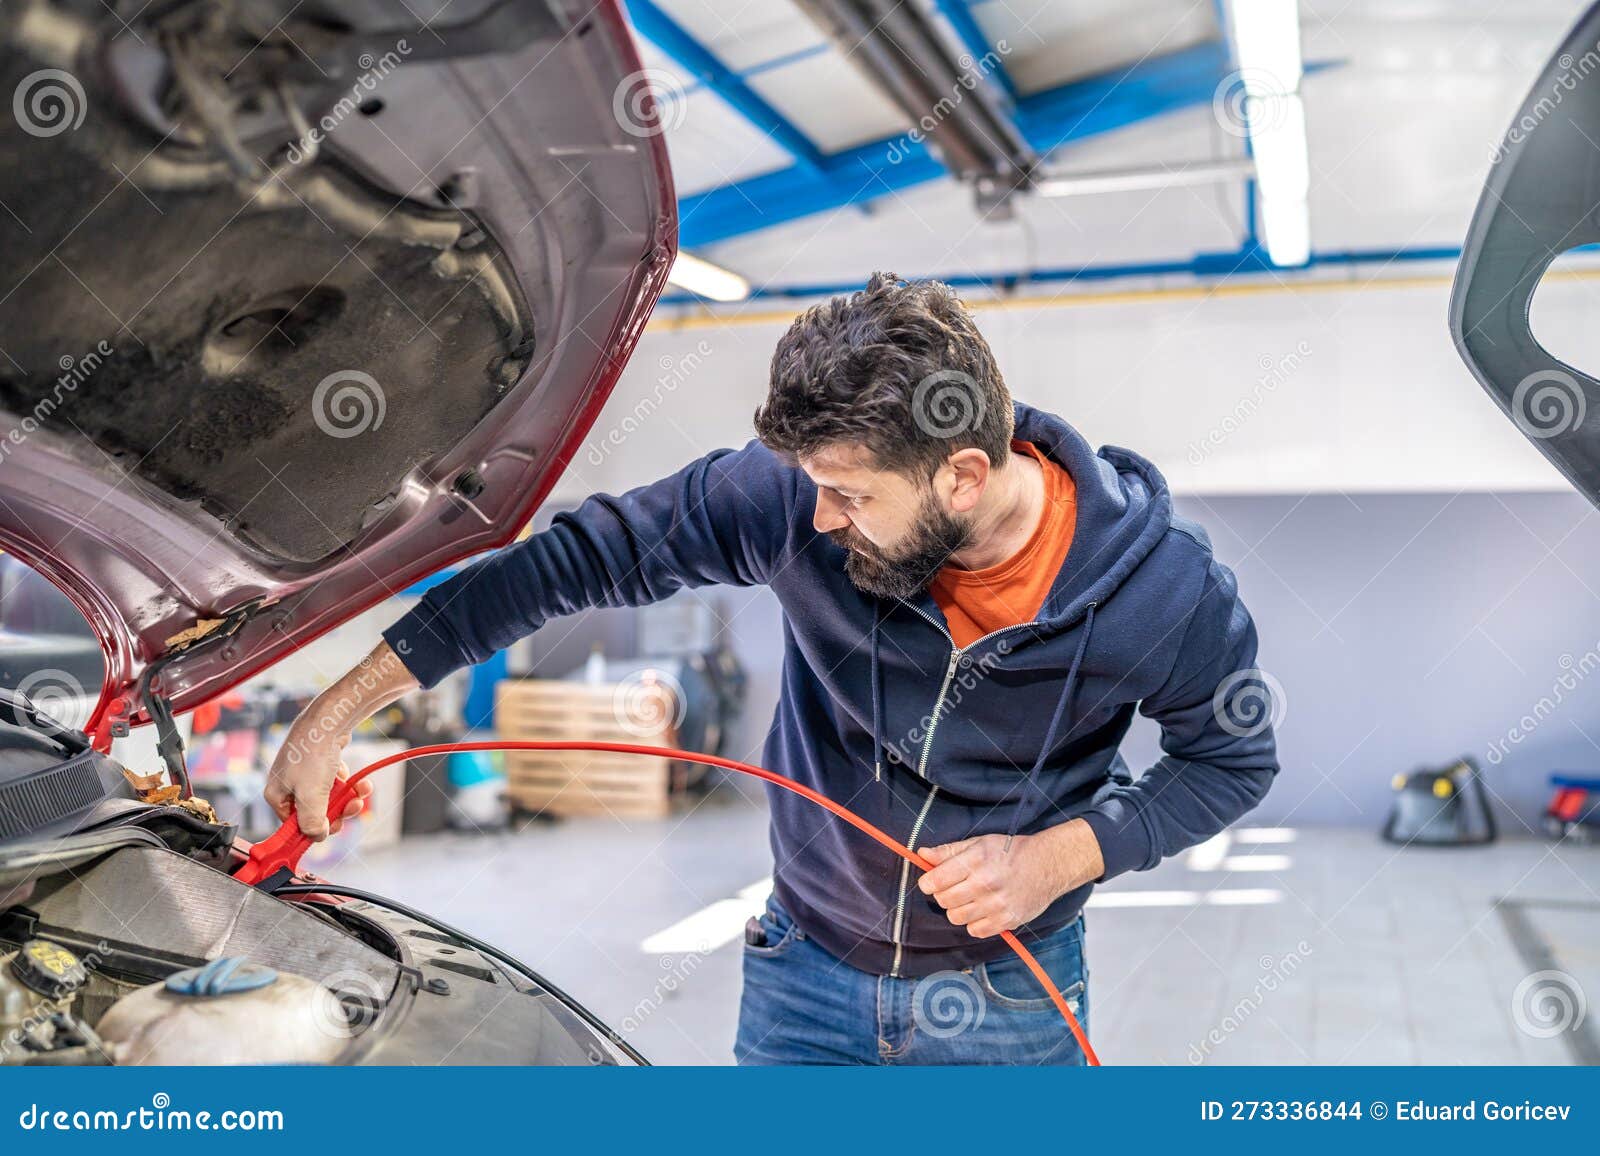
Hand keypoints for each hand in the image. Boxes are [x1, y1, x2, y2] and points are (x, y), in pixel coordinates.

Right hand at [264, 725, 369, 841]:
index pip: (293, 824)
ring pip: (328, 797)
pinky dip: (346, 782)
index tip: (332, 830)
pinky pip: (334, 782)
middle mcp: (288, 784)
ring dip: (347, 797)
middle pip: (314, 811)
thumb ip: (312, 822)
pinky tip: (355, 779)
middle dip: (336, 811)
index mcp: (276, 795)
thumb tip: (317, 836)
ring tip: (360, 792)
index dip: (314, 829)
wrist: (328, 720)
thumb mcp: (310, 796)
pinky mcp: (319, 764)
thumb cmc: (312, 754)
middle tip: (352, 808)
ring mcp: (304, 773)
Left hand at [917, 820, 1103, 938]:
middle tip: (955, 887)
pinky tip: (983, 909)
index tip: (931, 881)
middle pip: (943, 901)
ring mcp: (996, 905)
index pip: (936, 881)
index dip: (928, 882)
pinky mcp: (1006, 921)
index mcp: (976, 861)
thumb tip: (922, 854)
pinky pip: (974, 931)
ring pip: (956, 918)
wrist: (1047, 866)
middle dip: (943, 894)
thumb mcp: (979, 843)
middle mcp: (985, 884)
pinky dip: (974, 922)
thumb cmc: (1011, 852)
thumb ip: (948, 851)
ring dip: (958, 909)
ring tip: (970, 898)